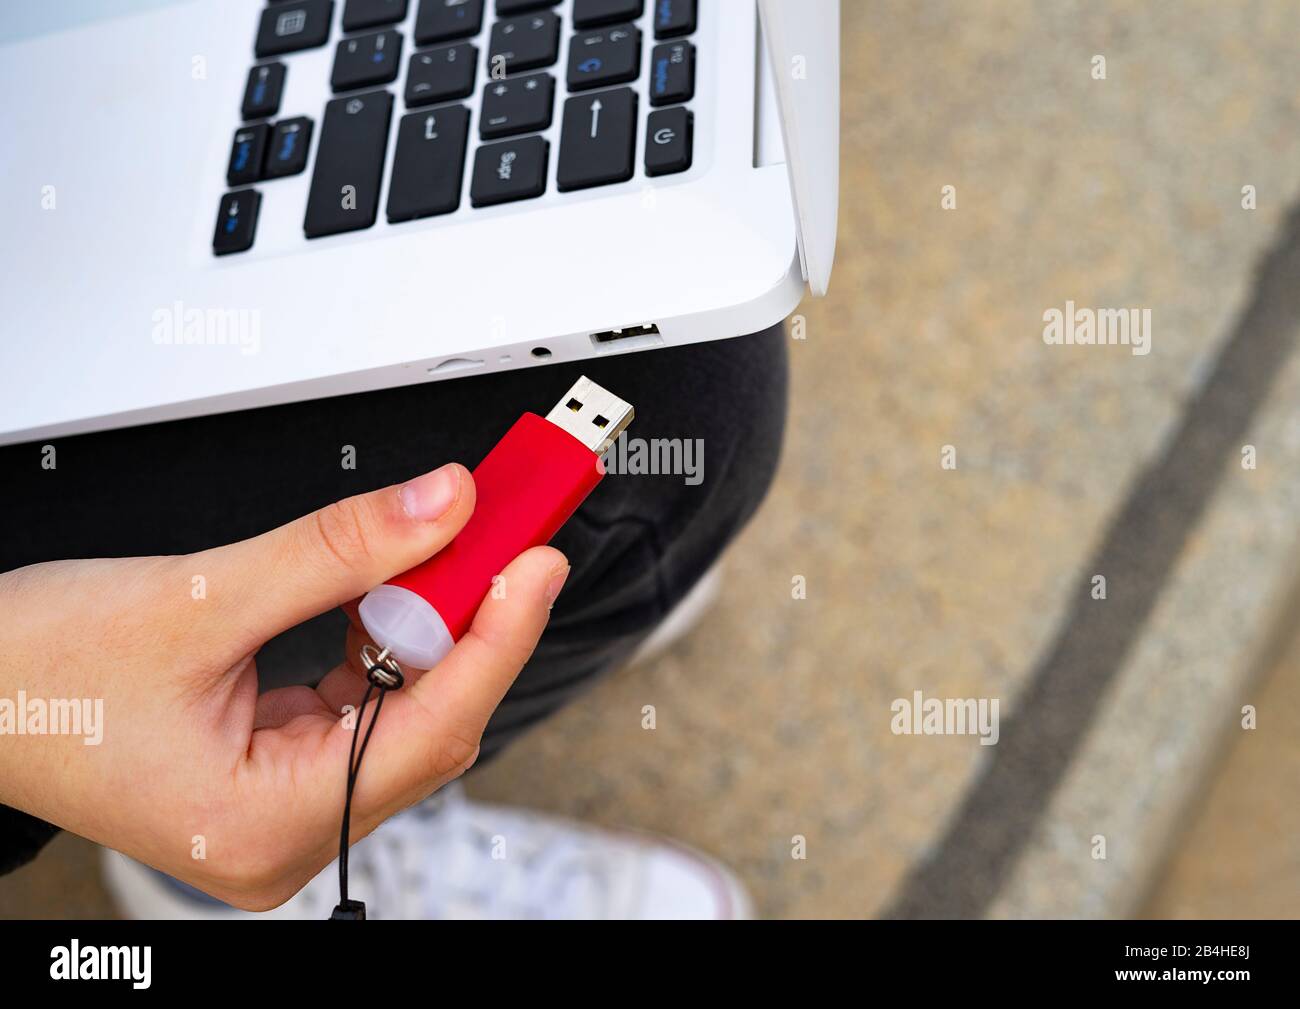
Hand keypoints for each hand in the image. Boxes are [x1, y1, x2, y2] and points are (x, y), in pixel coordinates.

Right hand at [0, 463, 567, 908]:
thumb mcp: (199, 597)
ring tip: (448, 546)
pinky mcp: (278, 769)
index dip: (498, 633)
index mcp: (265, 824)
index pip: (432, 727)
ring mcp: (285, 804)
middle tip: (503, 530)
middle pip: (428, 720)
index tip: (535, 557)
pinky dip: (386, 641)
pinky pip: (367, 706)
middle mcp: (285, 832)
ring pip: (404, 710)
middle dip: (468, 618)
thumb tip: (441, 506)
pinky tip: (388, 590)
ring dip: (429, 624)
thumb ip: (336, 550)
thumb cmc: (34, 676)